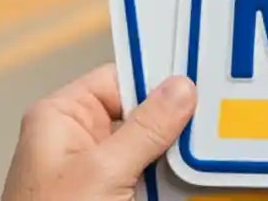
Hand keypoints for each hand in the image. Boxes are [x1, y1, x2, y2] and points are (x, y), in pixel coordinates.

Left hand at [2, 64, 195, 200]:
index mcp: (61, 118)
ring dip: (177, 156)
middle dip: (174, 123)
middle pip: (143, 112)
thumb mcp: (104, 171)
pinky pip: (155, 175)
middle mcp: (79, 139)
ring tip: (198, 160)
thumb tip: (179, 89)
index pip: (120, 78)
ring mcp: (99, 170)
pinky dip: (173, 181)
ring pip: (154, 147)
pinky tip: (188, 182)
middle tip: (207, 126)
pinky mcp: (116, 195)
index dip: (158, 80)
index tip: (197, 83)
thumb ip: (146, 127)